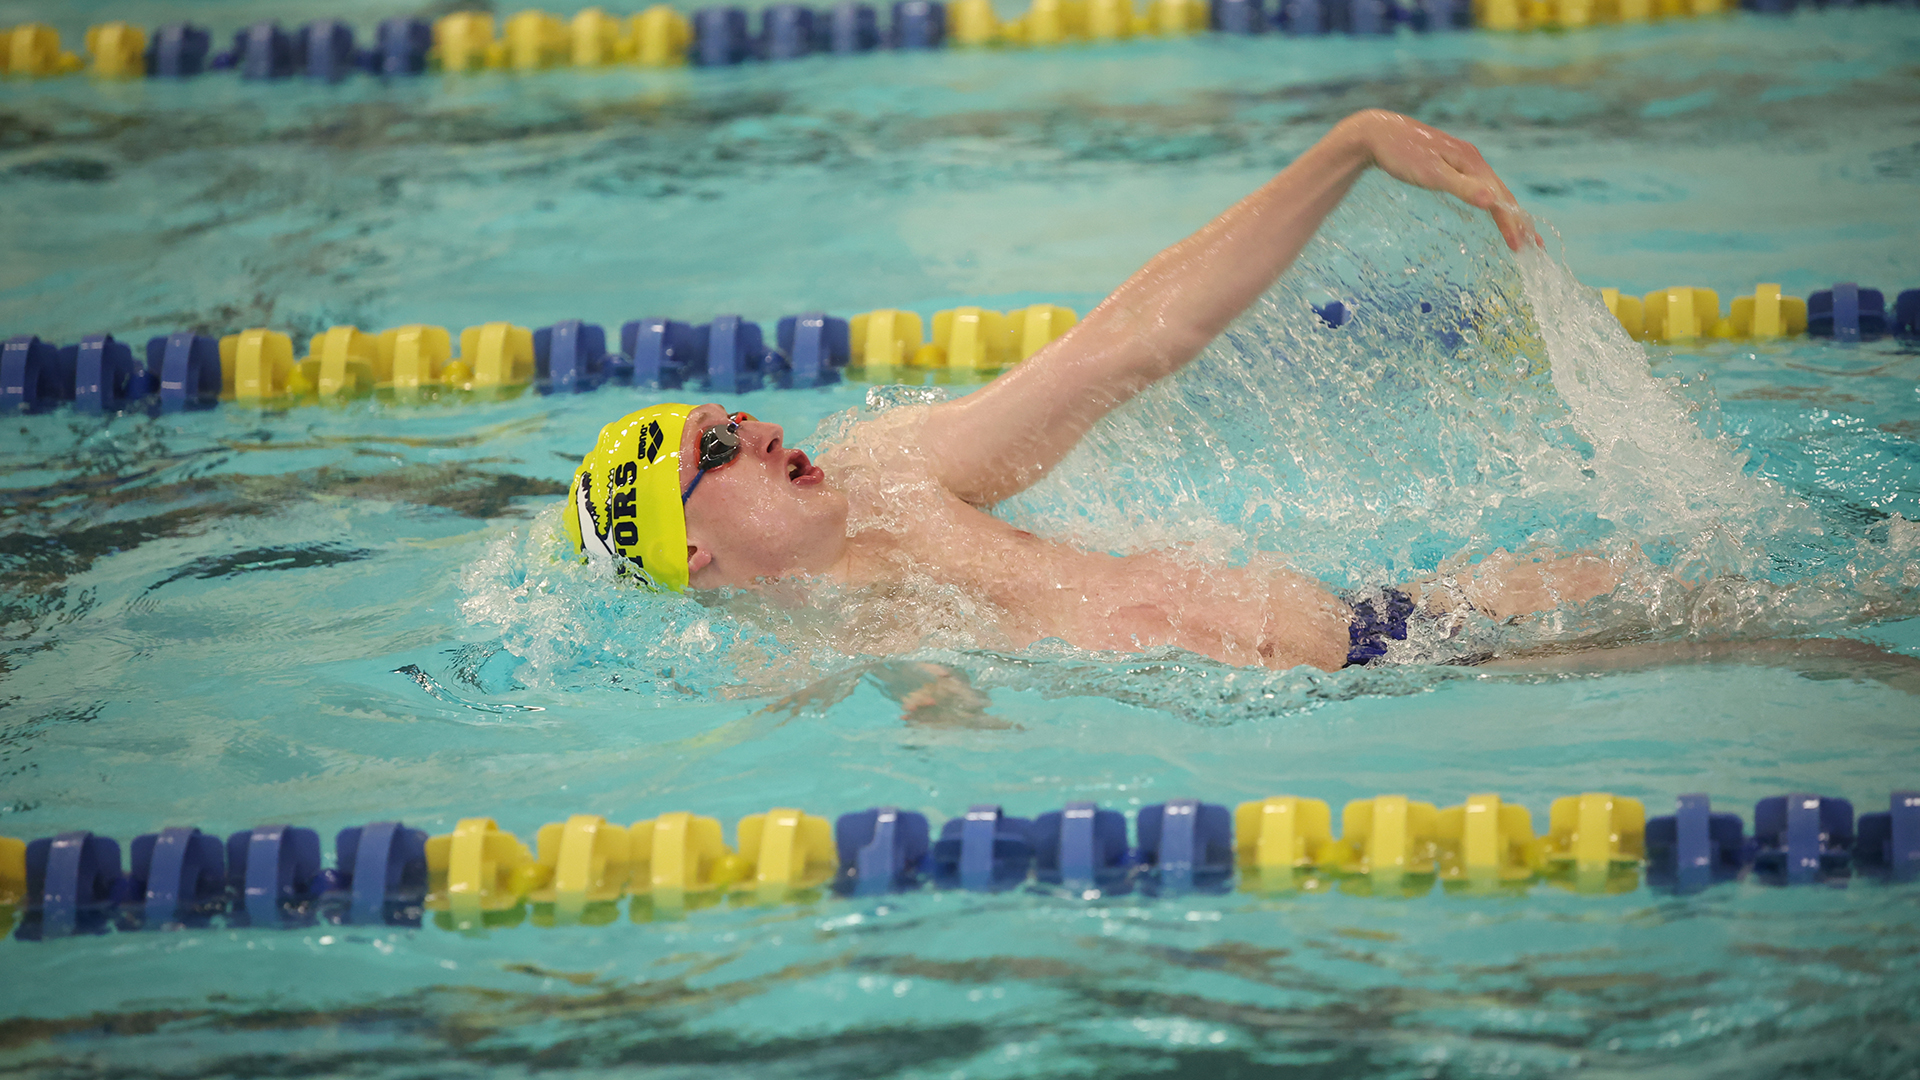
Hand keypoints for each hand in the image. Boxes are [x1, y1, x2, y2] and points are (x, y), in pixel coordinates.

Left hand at [1342, 110, 1539, 251]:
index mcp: (1472, 162)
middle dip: (1518, 219)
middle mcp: (1472, 159)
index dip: (1512, 222)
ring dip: (1507, 211)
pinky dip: (1490, 200)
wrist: (1377, 133)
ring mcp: (1462, 159)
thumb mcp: (1431, 174)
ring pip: (1491, 188)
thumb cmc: (1401, 155)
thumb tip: (1492, 201)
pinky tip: (1490, 206)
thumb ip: (1461, 187)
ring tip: (1518, 232)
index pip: (1500, 197)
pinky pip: (1478, 184)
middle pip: (1501, 193)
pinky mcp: (1450, 162)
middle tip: (1532, 246)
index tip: (1521, 247)